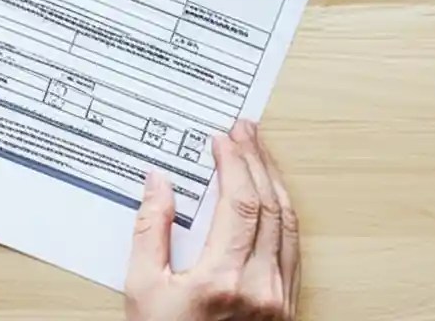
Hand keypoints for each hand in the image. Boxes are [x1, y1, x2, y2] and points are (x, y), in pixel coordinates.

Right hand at [125, 121, 300, 320]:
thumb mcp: (142, 291)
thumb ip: (150, 232)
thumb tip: (158, 184)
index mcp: (223, 280)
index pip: (239, 202)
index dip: (234, 162)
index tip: (223, 139)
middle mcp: (261, 288)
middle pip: (269, 206)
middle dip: (256, 161)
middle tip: (244, 132)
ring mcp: (279, 299)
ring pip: (288, 224)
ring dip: (275, 182)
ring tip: (260, 153)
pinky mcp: (287, 308)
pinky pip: (293, 248)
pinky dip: (283, 214)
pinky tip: (272, 198)